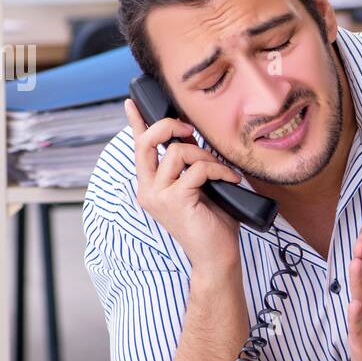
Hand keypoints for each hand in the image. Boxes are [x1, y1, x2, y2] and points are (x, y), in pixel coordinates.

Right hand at [125, 98, 241, 272]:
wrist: (217, 257)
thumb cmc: (211, 223)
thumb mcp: (198, 187)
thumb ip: (189, 166)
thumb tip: (194, 139)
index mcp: (151, 185)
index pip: (139, 148)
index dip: (136, 123)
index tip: (132, 103)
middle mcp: (148, 190)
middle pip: (146, 142)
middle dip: (168, 127)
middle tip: (190, 130)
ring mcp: (159, 196)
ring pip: (176, 152)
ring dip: (204, 155)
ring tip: (220, 171)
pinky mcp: (176, 200)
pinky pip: (198, 169)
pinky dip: (218, 170)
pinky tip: (230, 180)